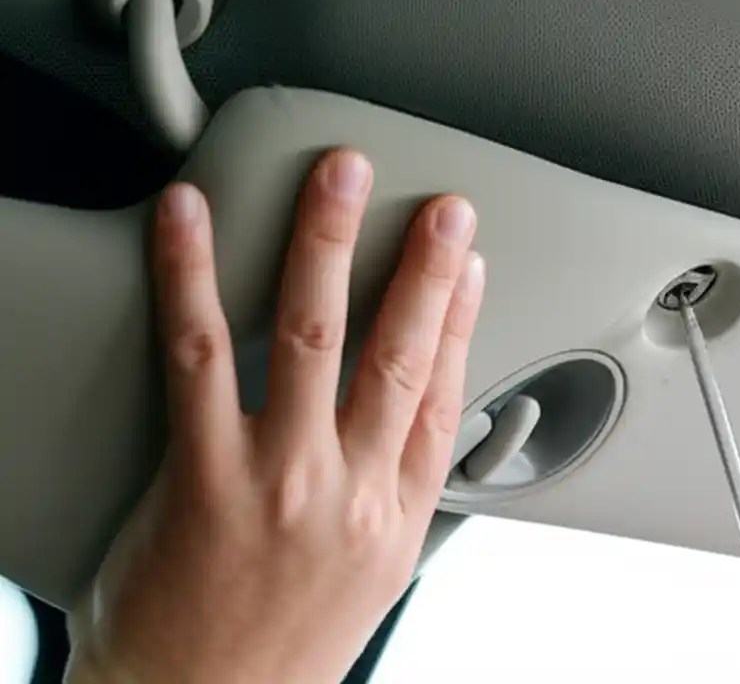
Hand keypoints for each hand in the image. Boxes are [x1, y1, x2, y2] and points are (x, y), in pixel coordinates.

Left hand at [65, 149, 485, 682]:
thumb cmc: (278, 649)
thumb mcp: (369, 580)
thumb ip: (394, 495)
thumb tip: (410, 428)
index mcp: (395, 515)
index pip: (444, 394)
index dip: (462, 318)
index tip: (470, 265)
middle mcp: (350, 490)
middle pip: (401, 354)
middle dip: (426, 268)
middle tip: (441, 207)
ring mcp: (278, 478)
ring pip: (314, 334)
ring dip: (330, 242)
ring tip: (340, 178)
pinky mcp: (202, 476)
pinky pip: (200, 356)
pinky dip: (194, 277)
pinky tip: (192, 224)